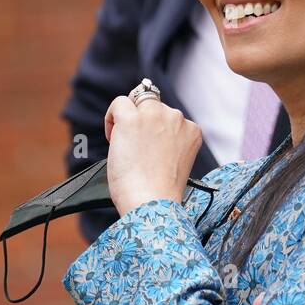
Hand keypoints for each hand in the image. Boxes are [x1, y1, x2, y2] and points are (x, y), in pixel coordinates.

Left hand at [104, 94, 202, 217]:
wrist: (152, 201)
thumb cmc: (160, 191)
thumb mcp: (174, 160)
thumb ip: (167, 141)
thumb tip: (146, 131)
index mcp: (192, 130)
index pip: (170, 118)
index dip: (155, 132)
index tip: (149, 150)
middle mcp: (177, 118)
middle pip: (154, 106)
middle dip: (142, 123)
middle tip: (135, 149)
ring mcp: (155, 115)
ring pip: (137, 102)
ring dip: (128, 120)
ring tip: (125, 147)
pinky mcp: (132, 118)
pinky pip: (119, 103)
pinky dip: (111, 118)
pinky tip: (113, 139)